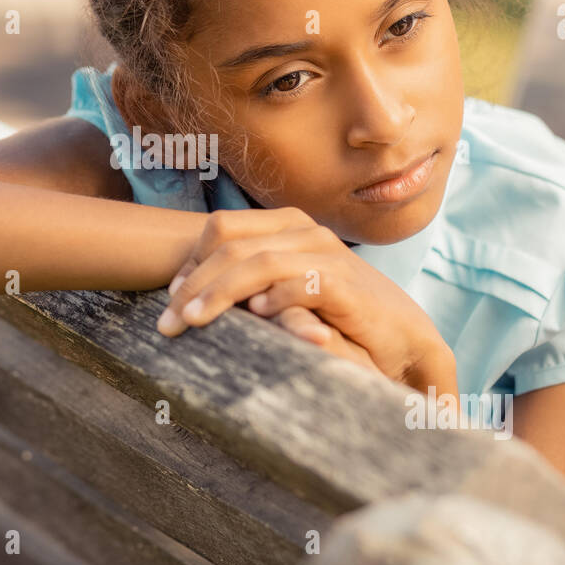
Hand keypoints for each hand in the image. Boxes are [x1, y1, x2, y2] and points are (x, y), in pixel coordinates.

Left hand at [158, 207, 456, 390]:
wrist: (399, 338)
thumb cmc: (336, 317)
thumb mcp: (284, 295)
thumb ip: (250, 284)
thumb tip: (190, 294)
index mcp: (287, 226)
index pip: (222, 229)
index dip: (190, 261)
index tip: (171, 298)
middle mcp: (304, 231)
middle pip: (229, 242)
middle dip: (191, 281)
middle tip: (166, 320)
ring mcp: (325, 253)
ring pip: (255, 261)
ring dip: (217, 293)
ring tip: (190, 321)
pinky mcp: (343, 283)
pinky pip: (298, 283)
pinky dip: (272, 299)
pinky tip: (254, 319)